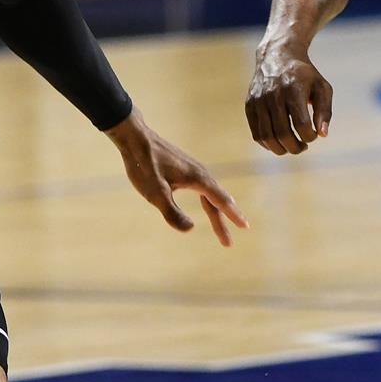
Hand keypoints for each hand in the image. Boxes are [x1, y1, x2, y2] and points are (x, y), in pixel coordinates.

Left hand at [107, 111, 248, 244]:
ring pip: (211, 194)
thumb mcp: (155, 194)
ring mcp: (194, 169)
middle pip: (217, 200)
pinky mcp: (186, 167)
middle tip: (228, 242)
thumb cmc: (144, 165)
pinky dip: (211, 200)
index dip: (232, 216)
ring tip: (222, 225)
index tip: (245, 227)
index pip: (220, 201)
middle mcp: (200, 173)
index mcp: (197, 179)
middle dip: (225, 220)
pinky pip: (205, 188)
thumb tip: (191, 229)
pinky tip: (208, 203)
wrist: (136, 138)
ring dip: (218, 210)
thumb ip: (172, 213)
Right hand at [246, 43, 332, 154]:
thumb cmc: (305, 75)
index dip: (309, 137)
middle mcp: (273, 94)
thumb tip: (322, 135)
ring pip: (267, 136)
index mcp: (293, 89)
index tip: (313, 136)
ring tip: (291, 147)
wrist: (277, 56)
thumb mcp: (322, 88)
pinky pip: (256, 133)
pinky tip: (279, 142)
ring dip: (281, 149)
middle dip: (295, 147)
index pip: (301, 124)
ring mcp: (259, 100)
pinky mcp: (250, 105)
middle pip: (283, 133)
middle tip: (303, 147)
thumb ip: (325, 111)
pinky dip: (268, 144)